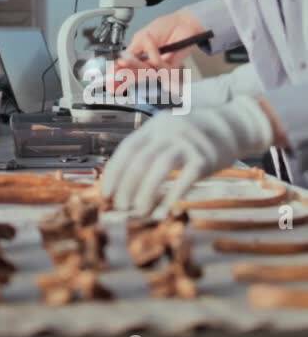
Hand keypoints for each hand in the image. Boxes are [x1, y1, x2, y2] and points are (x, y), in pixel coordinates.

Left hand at [102, 96, 274, 214]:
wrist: (230, 125)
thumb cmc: (190, 138)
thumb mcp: (166, 134)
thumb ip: (147, 151)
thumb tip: (121, 184)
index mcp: (154, 127)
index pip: (127, 149)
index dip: (114, 172)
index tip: (106, 193)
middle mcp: (168, 132)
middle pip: (141, 160)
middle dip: (127, 186)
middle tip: (121, 207)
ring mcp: (187, 143)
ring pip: (160, 167)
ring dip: (146, 192)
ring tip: (139, 211)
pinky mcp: (205, 157)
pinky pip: (186, 177)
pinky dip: (174, 194)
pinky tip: (165, 209)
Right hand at [106, 8, 204, 93]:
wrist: (182, 23)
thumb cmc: (164, 28)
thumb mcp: (141, 37)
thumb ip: (131, 51)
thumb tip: (118, 62)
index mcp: (139, 58)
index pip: (126, 70)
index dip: (117, 75)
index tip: (108, 78)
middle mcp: (149, 65)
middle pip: (134, 74)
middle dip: (124, 72)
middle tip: (115, 70)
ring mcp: (159, 68)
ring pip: (144, 72)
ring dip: (134, 65)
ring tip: (125, 60)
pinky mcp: (170, 68)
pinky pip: (158, 65)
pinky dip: (153, 53)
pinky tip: (150, 42)